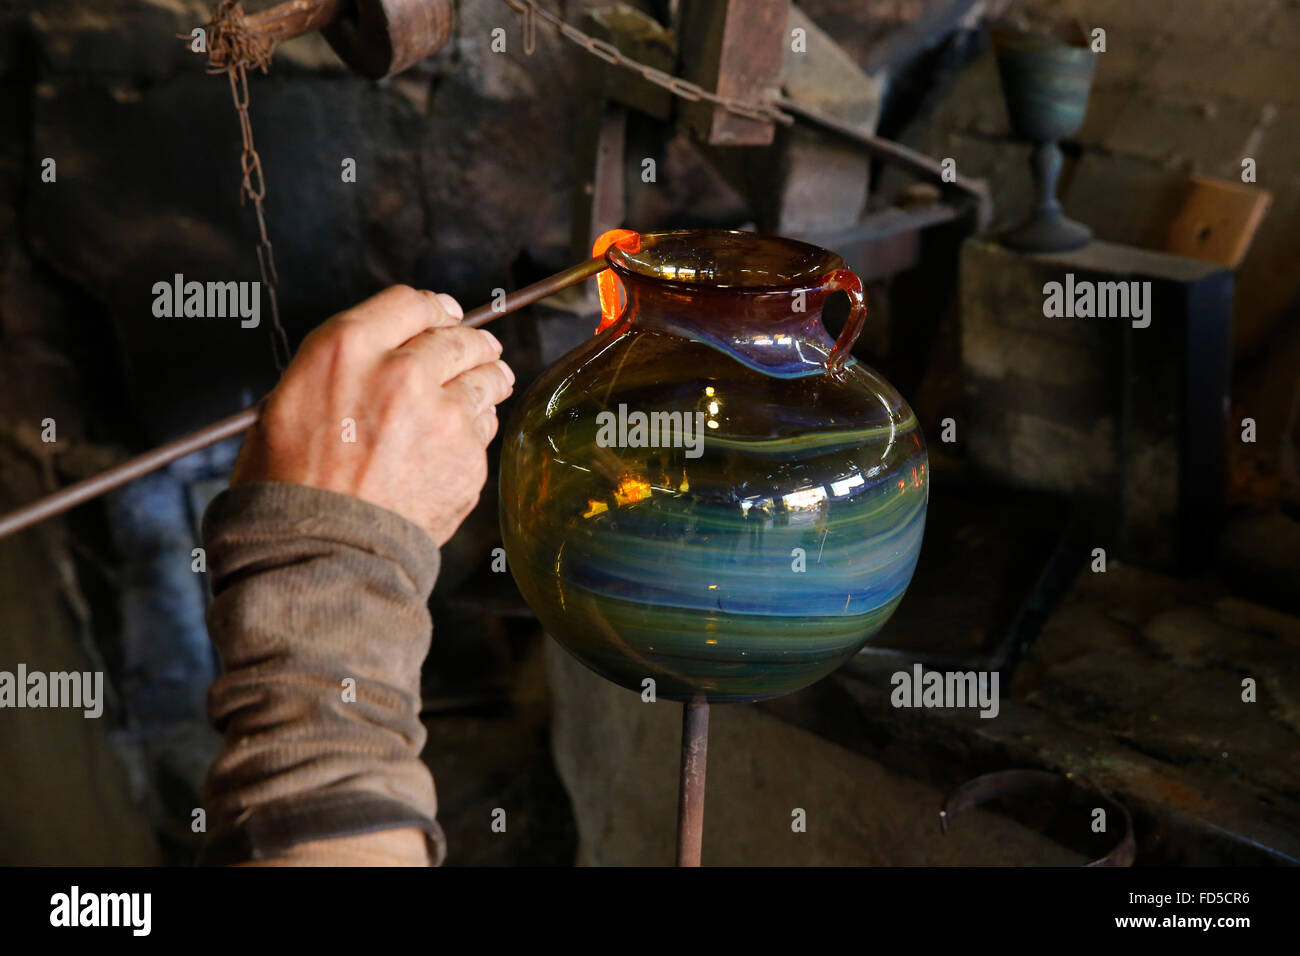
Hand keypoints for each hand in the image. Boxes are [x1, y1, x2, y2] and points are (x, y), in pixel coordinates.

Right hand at [231, 285, 514, 545]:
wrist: (318, 554)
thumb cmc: (289, 487)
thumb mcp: (286, 403)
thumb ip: (341, 371)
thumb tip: (378, 360)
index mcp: (347, 348)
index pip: (409, 303)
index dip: (431, 309)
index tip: (443, 314)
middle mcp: (401, 371)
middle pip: (457, 337)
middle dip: (469, 341)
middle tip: (477, 348)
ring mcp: (442, 414)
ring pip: (485, 377)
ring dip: (487, 378)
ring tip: (492, 380)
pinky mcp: (467, 455)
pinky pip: (484, 428)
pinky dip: (476, 429)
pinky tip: (460, 439)